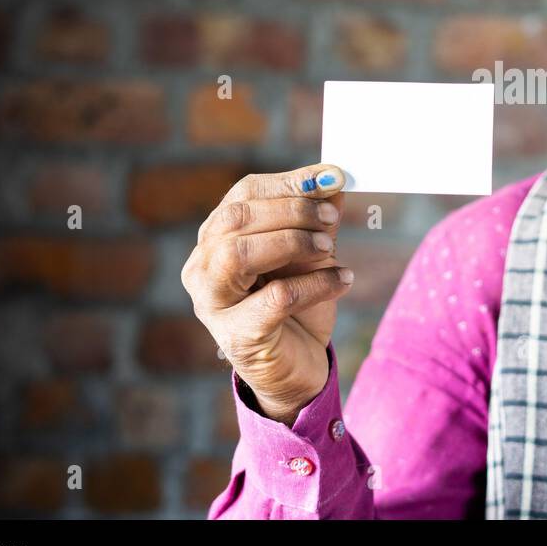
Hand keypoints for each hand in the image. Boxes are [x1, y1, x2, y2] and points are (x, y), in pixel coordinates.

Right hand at [182, 163, 351, 425]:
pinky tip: (344, 279)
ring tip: (330, 248)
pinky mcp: (237, 336)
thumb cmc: (298, 306)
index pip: (243, 195)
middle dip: (291, 211)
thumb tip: (332, 179)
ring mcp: (213, 304)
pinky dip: (316, 283)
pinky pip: (275, 298)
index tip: (331, 177)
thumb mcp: (310, 254)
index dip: (288, 182)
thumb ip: (315, 219)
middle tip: (331, 217)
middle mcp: (203, 268)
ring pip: (239, 254)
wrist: (298, 368)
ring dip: (292, 242)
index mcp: (216, 239)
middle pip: (236, 219)